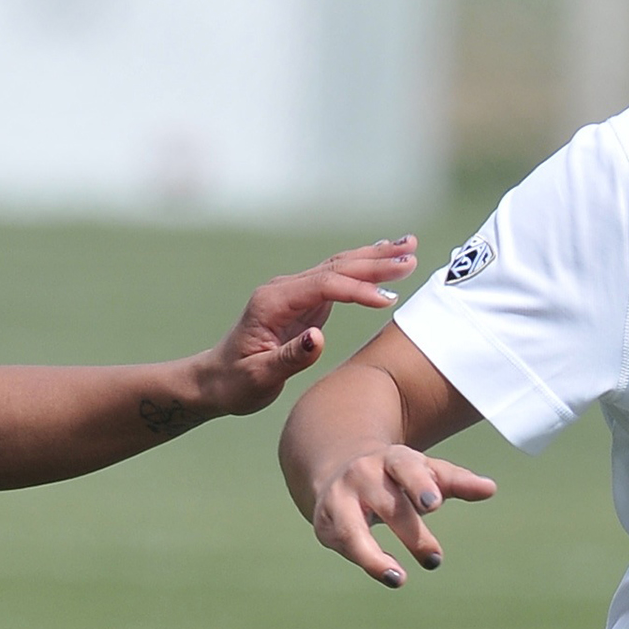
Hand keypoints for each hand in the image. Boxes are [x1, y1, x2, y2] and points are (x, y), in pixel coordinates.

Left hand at [200, 237, 418, 416]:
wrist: (216, 379)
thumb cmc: (236, 382)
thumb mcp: (260, 377)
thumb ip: (290, 358)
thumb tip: (319, 338)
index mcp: (273, 303)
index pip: (324, 286)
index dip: (357, 290)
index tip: (388, 299)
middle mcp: (284, 289)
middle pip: (336, 267)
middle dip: (375, 260)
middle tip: (411, 255)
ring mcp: (294, 292)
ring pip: (339, 266)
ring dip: (374, 256)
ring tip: (408, 245)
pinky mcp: (304, 299)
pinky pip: (339, 277)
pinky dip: (364, 266)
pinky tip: (383, 256)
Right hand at [307, 441, 496, 586]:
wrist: (340, 467)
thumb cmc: (398, 475)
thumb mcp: (426, 472)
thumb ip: (457, 481)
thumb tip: (491, 489)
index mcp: (394, 459)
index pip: (406, 468)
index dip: (419, 485)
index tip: (434, 505)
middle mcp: (363, 475)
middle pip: (387, 504)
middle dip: (410, 532)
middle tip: (435, 560)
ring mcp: (340, 499)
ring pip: (352, 530)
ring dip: (373, 557)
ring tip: (399, 579)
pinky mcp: (325, 523)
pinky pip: (345, 545)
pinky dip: (366, 559)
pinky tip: (389, 571)